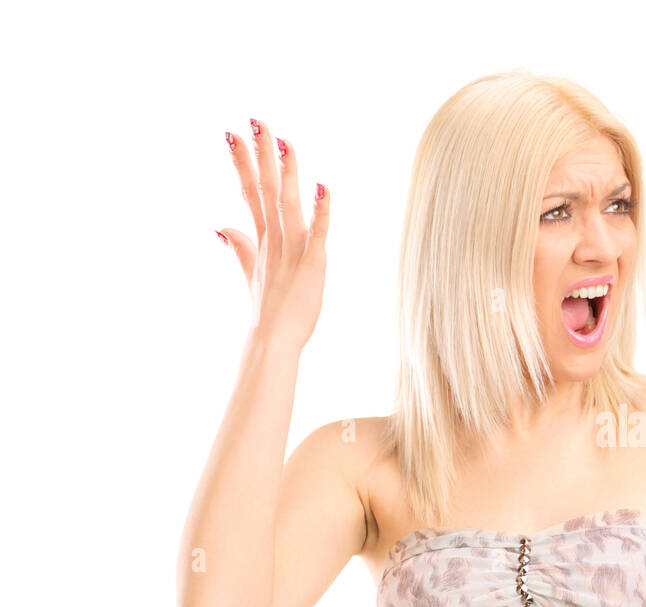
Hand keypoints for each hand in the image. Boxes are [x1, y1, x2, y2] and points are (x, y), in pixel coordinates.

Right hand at [217, 118, 329, 351]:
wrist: (273, 343)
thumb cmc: (270, 313)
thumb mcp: (253, 275)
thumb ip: (239, 249)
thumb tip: (220, 226)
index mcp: (262, 240)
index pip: (250, 194)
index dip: (243, 164)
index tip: (233, 135)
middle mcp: (274, 239)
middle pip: (264, 190)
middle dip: (260, 156)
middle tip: (255, 122)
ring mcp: (292, 249)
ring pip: (287, 202)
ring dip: (286, 172)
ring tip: (284, 142)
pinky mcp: (313, 263)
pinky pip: (318, 231)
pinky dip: (321, 209)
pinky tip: (323, 186)